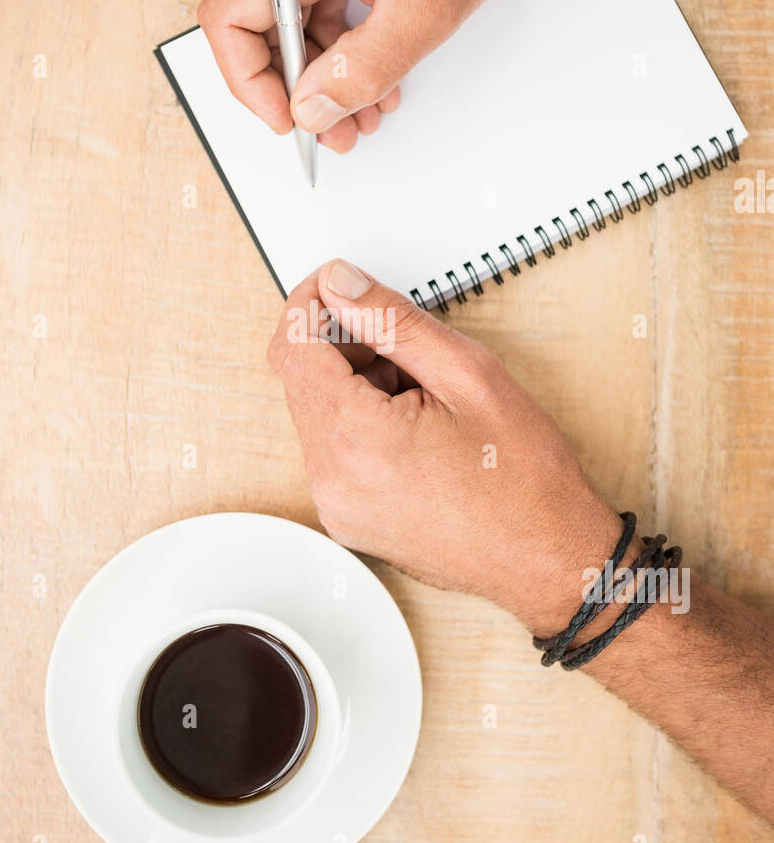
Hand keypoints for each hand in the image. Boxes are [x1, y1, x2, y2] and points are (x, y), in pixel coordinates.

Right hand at [198, 0, 546, 153]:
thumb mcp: (421, 12)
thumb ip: (361, 71)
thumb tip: (313, 110)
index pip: (229, 21)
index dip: (250, 83)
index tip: (288, 119)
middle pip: (260, 26)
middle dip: (298, 88)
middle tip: (335, 130)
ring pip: (294, 21)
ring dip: (326, 74)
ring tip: (367, 109)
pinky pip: (318, 2)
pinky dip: (343, 45)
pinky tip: (376, 75)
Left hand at [267, 260, 624, 632]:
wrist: (549, 558)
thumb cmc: (523, 480)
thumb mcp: (467, 373)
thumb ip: (392, 321)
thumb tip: (340, 284)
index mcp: (356, 439)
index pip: (292, 348)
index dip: (310, 303)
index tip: (338, 285)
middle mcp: (332, 480)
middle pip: (302, 380)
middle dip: (345, 347)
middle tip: (407, 346)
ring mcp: (337, 507)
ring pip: (317, 414)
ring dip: (356, 386)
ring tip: (424, 394)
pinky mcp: (348, 520)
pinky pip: (333, 451)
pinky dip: (361, 423)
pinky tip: (416, 426)